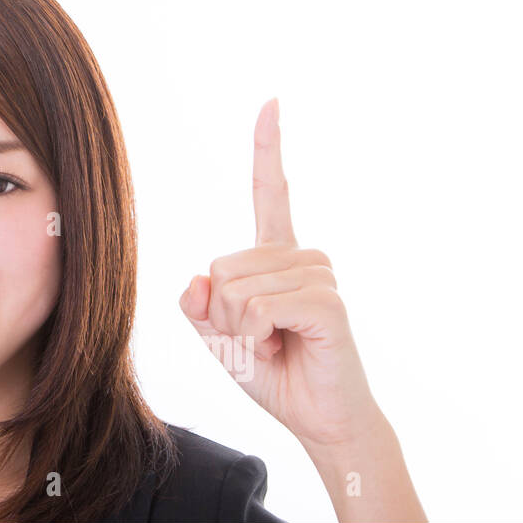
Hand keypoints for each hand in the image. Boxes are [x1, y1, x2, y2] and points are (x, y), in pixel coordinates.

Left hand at [178, 98, 382, 450]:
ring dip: (237, 331)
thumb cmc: (275, 374)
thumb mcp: (219, 338)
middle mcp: (300, 256)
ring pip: (233, 289)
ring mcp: (317, 274)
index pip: (270, 191)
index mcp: (275, 256)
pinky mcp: (326, 301)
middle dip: (221, 316)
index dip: (268, 147)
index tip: (272, 101)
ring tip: (272, 347)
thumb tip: (195, 278)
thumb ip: (198, 305)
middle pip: (219, 267)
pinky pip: (257, 309)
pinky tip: (282, 349)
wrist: (320, 420)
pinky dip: (253, 339)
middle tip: (256, 342)